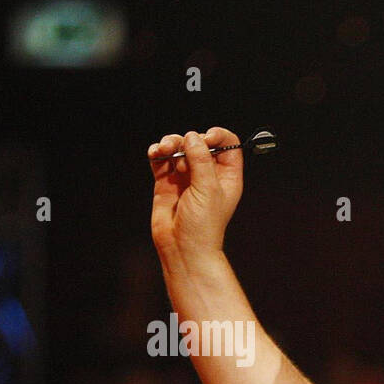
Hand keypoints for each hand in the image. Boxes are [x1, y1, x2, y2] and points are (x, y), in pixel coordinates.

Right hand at [148, 127, 243, 262]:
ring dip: (170, 143)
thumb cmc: (203, 225)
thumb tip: (193, 136)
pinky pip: (161, 159)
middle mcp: (207, 174)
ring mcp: (186, 176)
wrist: (182, 247)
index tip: (206, 138)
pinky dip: (157, 152)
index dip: (218, 136)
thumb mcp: (208, 189)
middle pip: (199, 142)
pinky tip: (155, 154)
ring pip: (179, 147)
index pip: (228, 145)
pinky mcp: (166, 181)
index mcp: (226, 176)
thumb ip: (201, 160)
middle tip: (183, 154)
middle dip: (189, 141)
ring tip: (164, 151)